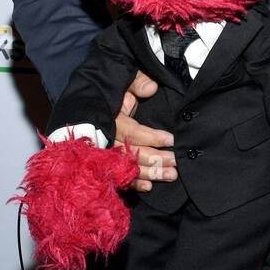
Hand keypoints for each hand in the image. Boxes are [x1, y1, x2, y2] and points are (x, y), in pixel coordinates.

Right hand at [112, 70, 173, 192]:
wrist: (93, 103)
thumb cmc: (116, 92)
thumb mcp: (125, 82)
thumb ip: (138, 83)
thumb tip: (151, 88)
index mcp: (112, 120)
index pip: (133, 132)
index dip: (152, 137)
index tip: (172, 140)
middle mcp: (107, 138)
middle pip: (133, 153)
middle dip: (156, 158)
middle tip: (176, 161)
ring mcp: (106, 153)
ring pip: (129, 167)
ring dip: (150, 173)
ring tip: (171, 175)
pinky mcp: (108, 162)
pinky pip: (120, 176)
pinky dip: (134, 183)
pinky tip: (149, 187)